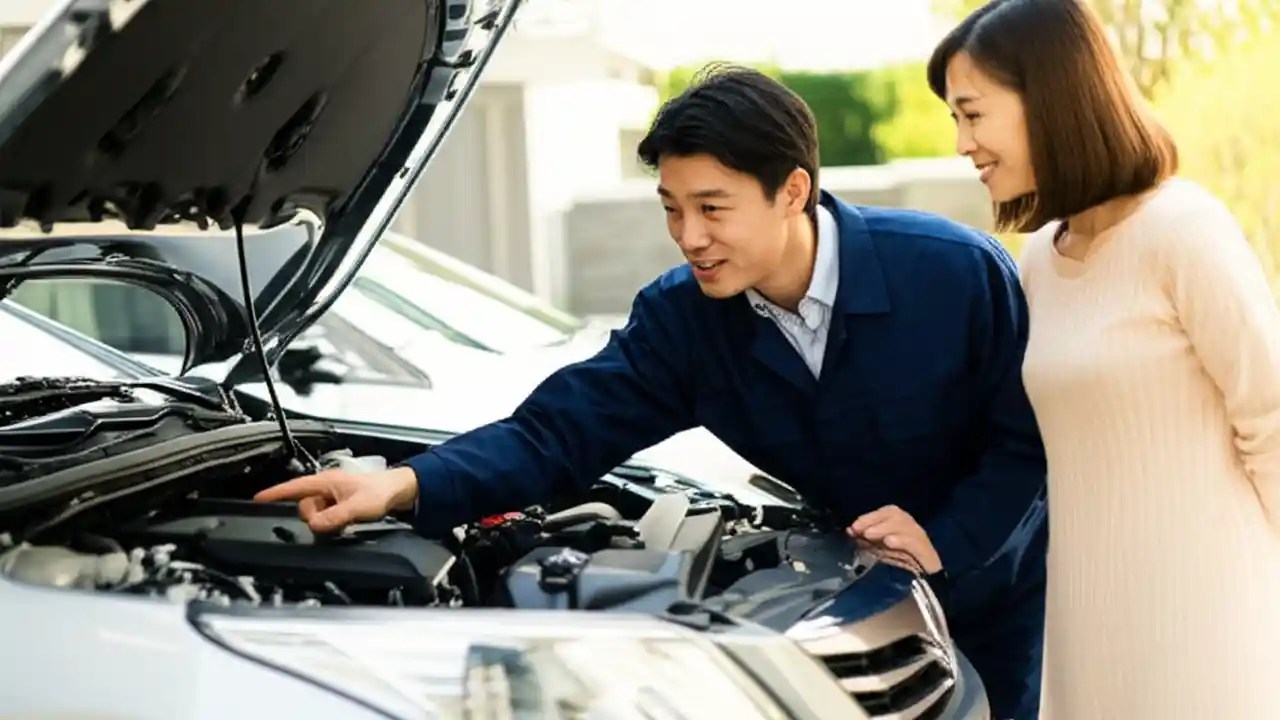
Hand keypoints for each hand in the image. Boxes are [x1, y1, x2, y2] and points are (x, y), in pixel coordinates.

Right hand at [253, 466, 418, 533]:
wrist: (400, 491)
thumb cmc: (381, 491)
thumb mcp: (358, 507)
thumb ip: (335, 516)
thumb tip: (315, 525)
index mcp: (326, 481)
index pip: (293, 487)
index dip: (274, 494)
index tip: (256, 500)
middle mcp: (326, 487)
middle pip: (304, 506)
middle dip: (314, 517)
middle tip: (335, 520)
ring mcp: (332, 495)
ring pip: (315, 513)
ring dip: (326, 521)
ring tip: (346, 519)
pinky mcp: (339, 504)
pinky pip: (326, 515)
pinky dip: (331, 521)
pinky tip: (345, 522)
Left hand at [847, 505, 942, 574]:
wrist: (926, 586)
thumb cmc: (899, 565)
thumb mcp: (880, 551)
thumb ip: (866, 541)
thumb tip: (850, 531)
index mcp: (900, 525)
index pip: (887, 512)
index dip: (870, 516)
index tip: (854, 527)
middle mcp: (911, 528)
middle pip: (896, 515)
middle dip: (876, 520)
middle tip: (862, 532)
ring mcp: (921, 540)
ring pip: (906, 526)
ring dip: (885, 528)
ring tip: (870, 535)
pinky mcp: (928, 553)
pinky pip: (916, 543)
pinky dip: (902, 540)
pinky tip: (889, 542)